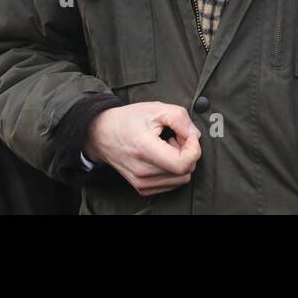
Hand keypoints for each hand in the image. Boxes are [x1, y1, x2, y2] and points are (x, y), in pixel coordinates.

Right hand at [85, 101, 202, 196]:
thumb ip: (180, 118)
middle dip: (188, 152)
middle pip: (185, 172)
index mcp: (144, 149)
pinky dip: (173, 170)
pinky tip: (163, 156)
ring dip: (181, 162)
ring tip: (168, 146)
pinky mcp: (142, 188)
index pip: (183, 164)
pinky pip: (171, 184)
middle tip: (177, 137)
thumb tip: (195, 135)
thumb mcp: (156, 108)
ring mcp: (141, 182)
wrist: (102, 134)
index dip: (194, 149)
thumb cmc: (128, 120)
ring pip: (181, 179)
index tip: (188, 135)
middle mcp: (142, 171)